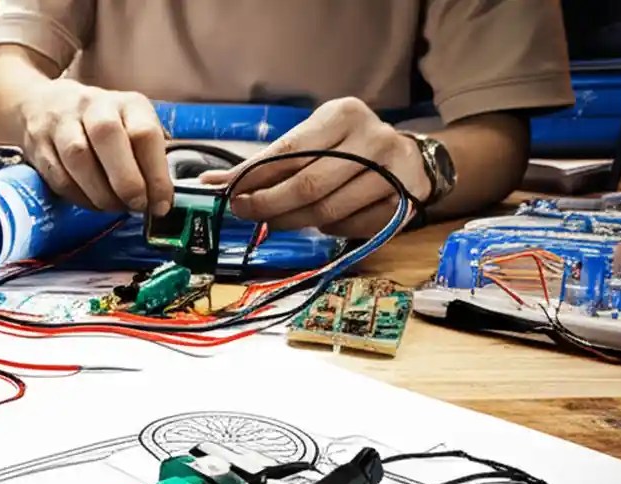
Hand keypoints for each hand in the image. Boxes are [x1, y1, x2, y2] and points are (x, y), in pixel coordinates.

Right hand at [18, 79, 174, 215]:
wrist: (41, 105)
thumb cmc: (99, 124)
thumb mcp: (131, 127)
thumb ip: (149, 156)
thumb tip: (162, 197)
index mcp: (126, 103)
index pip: (144, 133)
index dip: (156, 174)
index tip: (161, 204)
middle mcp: (92, 105)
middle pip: (107, 136)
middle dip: (126, 180)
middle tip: (136, 206)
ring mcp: (60, 122)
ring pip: (78, 157)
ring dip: (100, 192)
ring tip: (113, 206)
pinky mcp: (38, 144)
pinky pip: (58, 175)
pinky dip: (78, 196)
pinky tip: (91, 202)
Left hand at [199, 97, 431, 237]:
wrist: (411, 159)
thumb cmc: (347, 147)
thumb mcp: (312, 139)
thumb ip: (268, 160)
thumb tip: (210, 182)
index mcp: (344, 114)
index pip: (288, 151)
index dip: (252, 177)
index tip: (225, 192)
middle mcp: (373, 138)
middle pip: (307, 185)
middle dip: (267, 204)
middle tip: (244, 212)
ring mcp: (393, 172)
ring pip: (327, 212)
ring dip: (292, 222)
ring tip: (275, 220)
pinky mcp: (403, 204)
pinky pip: (350, 228)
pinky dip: (327, 230)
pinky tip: (319, 221)